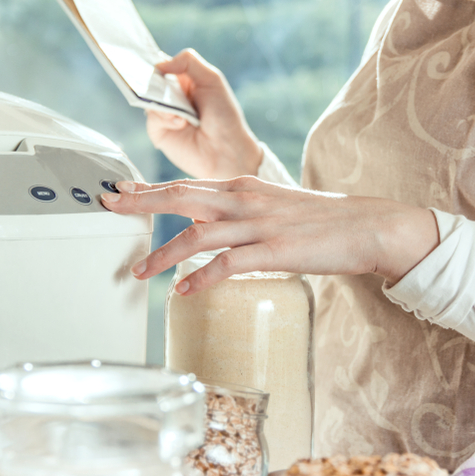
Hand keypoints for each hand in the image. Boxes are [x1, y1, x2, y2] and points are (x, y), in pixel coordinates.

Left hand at [100, 176, 439, 294]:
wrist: (367, 225)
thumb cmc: (321, 221)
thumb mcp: (273, 207)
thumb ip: (241, 213)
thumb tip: (209, 230)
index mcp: (243, 187)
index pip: (186, 184)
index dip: (148, 188)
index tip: (119, 189)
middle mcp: (244, 199)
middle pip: (181, 196)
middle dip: (140, 202)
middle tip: (106, 206)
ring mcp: (259, 224)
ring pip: (199, 234)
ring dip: (164, 253)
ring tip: (139, 272)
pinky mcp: (275, 250)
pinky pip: (230, 264)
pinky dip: (204, 277)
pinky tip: (185, 291)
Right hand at [150, 49, 262, 178]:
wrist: (227, 151)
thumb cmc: (224, 115)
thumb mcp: (212, 80)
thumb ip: (188, 62)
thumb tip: (159, 64)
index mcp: (186, 81)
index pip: (164, 66)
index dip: (158, 64)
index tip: (153, 65)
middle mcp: (173, 96)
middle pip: (152, 81)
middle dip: (155, 83)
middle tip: (162, 88)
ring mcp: (165, 113)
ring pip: (148, 98)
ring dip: (164, 103)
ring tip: (182, 114)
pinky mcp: (159, 131)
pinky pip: (152, 118)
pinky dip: (165, 118)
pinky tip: (181, 124)